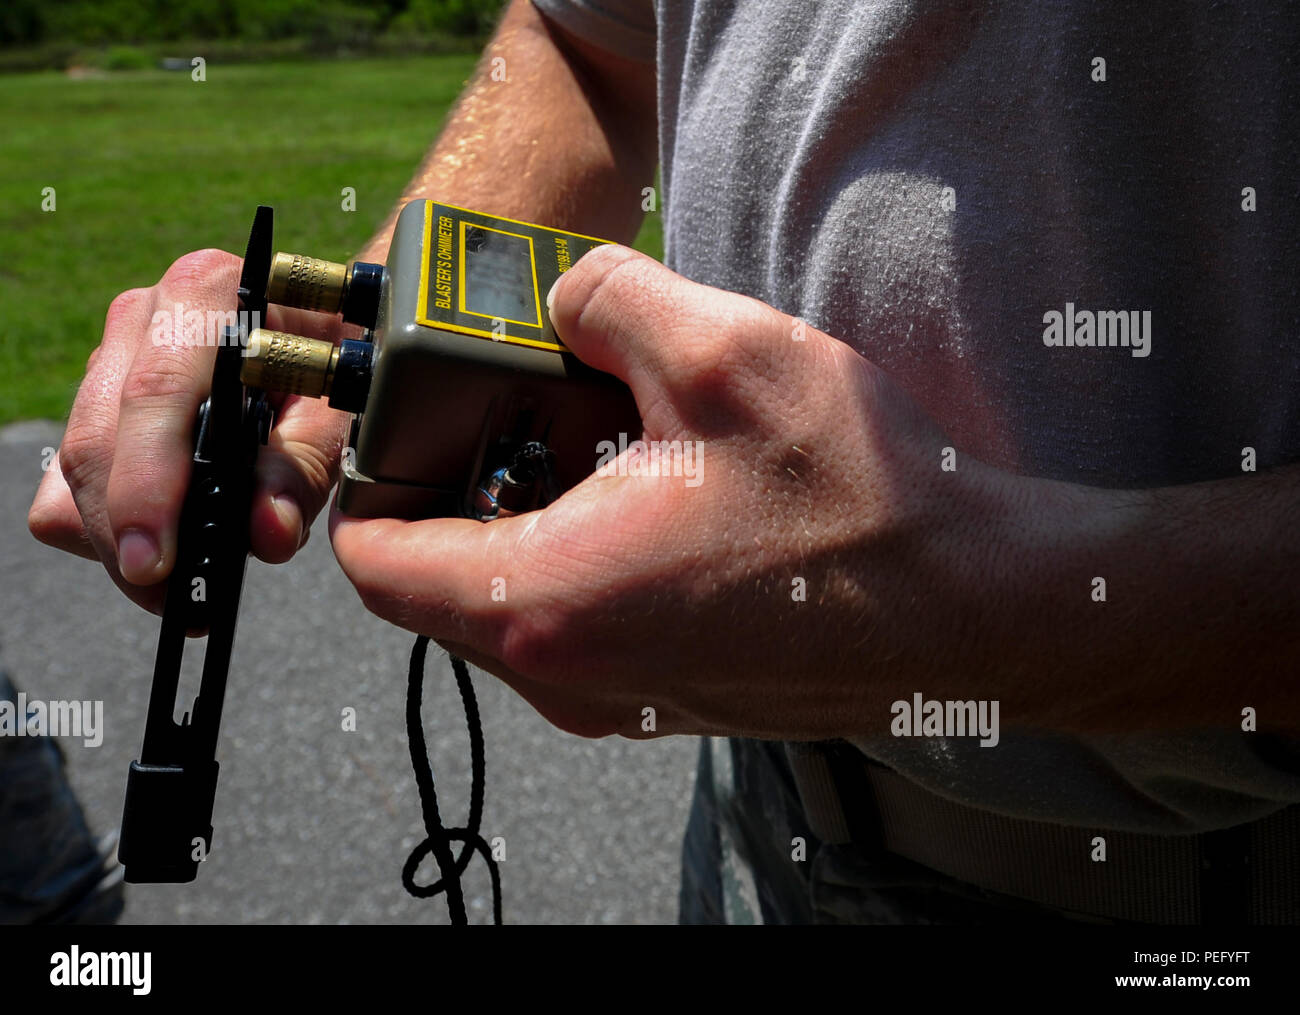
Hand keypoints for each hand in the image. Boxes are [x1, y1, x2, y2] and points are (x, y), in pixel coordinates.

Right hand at [28, 249, 352, 615]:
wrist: (327, 330)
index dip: (147, 483)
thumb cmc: (337, 366)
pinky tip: (161, 547)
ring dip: (114, 537)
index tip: (155, 561)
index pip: (155, 392)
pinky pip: (63, 481)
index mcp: (209, 294)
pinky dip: (105, 526)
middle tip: (173, 600)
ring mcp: (111, 356)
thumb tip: (265, 536)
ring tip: (177, 587)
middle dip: (125, 533)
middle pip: (98, 438)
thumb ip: (304, 470)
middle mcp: (147, 315)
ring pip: (72, 466)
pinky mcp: (94, 403)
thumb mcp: (340, 413)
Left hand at [330, 246, 1022, 739]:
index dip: (371, 477)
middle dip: (463, 485)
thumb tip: (562, 303)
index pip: (372, 561)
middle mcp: (566, 675)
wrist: (975, 610)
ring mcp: (615, 702)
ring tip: (623, 449)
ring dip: (534, 520)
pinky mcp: (663, 700)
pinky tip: (672, 502)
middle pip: (436, 584)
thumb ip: (603, 298)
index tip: (423, 417)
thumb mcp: (720, 350)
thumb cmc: (858, 502)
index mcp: (545, 600)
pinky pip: (577, 627)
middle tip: (538, 410)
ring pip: (510, 605)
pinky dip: (587, 561)